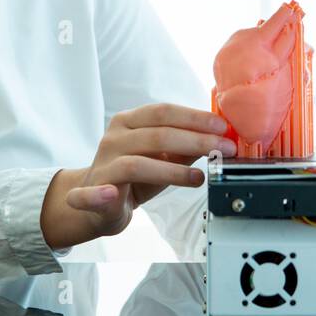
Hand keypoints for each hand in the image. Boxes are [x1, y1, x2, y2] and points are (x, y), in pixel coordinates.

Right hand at [64, 103, 236, 240]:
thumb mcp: (163, 158)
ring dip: (172, 171)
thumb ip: (186, 147)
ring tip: (199, 178)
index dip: (195, 118)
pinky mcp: (93, 192)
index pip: (164, 112)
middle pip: (158, 134)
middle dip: (196, 141)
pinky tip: (112, 195)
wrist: (98, 203)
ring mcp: (103, 164)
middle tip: (223, 150)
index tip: (222, 127)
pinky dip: (100, 194)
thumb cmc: (133, 176)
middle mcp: (114, 137)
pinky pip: (94, 193)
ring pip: (138, 163)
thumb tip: (220, 138)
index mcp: (129, 121)